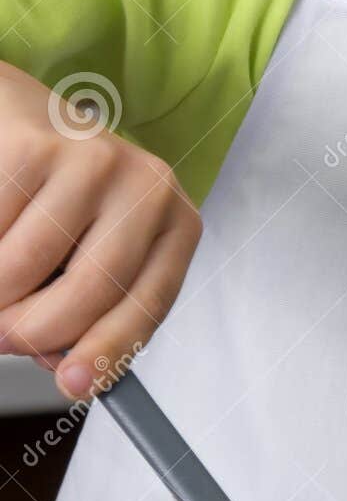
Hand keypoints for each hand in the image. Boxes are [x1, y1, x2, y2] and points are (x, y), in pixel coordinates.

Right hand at [0, 62, 201, 399]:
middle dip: (27, 332)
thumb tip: (67, 371)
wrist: (13, 115)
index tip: (70, 385)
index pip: (149, 304)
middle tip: (0, 335)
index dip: (107, 352)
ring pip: (20, 272)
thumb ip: (89, 312)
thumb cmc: (57, 200)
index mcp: (174, 224)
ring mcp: (93, 160)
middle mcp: (148, 187)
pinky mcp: (33, 146)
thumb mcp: (91, 255)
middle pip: (86, 296)